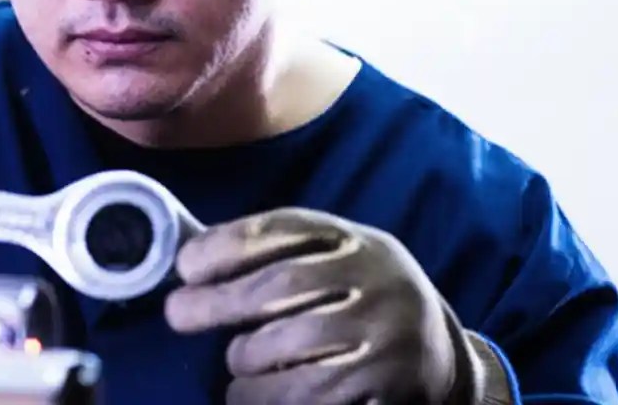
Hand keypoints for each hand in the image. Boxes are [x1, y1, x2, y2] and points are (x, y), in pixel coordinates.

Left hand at [165, 207, 480, 403]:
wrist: (439, 354)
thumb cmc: (358, 296)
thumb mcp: (332, 257)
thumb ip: (274, 253)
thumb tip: (191, 260)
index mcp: (355, 242)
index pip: (284, 230)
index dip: (227, 245)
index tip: (185, 265)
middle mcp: (376, 280)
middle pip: (284, 286)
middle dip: (220, 301)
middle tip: (178, 314)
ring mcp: (385, 334)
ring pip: (296, 344)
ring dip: (246, 358)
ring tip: (233, 365)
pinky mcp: (386, 383)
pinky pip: (316, 394)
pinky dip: (271, 398)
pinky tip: (249, 396)